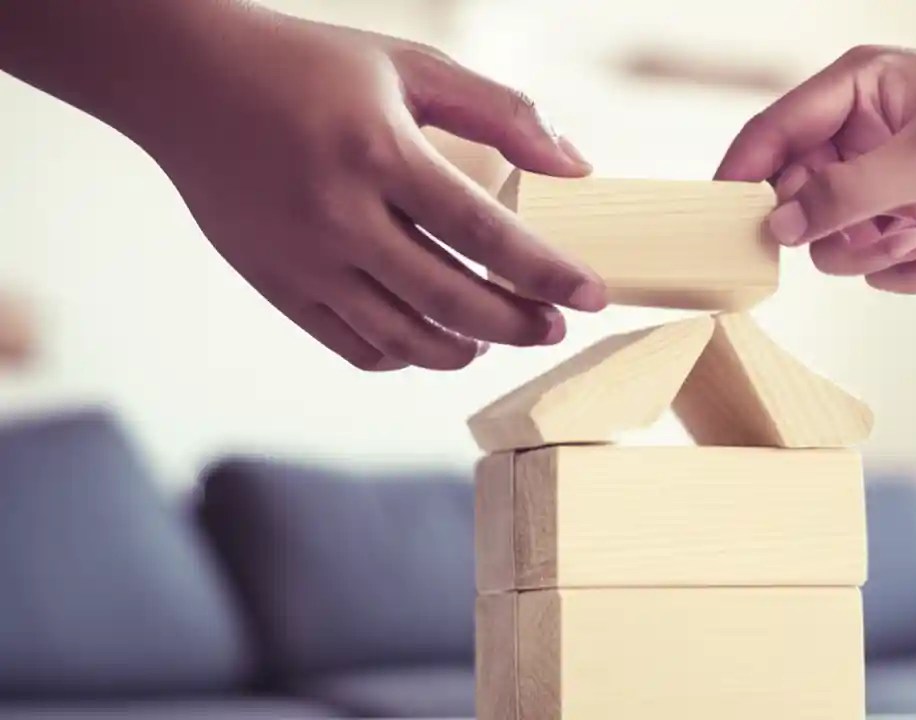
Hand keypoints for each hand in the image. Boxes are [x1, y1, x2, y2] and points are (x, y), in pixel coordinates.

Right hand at [143, 9, 604, 370]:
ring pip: (404, 340)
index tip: (593, 296)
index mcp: (379, 154)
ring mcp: (303, 261)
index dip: (549, 274)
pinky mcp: (276, 286)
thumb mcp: (411, 65)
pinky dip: (404, 355)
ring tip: (494, 335)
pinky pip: (355, 346)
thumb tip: (578, 166)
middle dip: (519, 325)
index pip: (487, 235)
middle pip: (453, 302)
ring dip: (465, 349)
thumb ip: (501, 111)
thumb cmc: (310, 67)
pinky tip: (431, 336)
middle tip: (553, 327)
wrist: (186, 83)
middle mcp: (339, 217)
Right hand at [717, 46, 915, 292]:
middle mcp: (859, 135)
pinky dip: (909, 272)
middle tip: (884, 239)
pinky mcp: (913, 216)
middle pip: (798, 200)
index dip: (743, 179)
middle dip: (835, 232)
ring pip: (835, 241)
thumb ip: (847, 193)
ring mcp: (885, 179)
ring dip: (876, 257)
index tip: (726, 227)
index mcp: (854, 90)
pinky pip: (878, 263)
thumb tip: (780, 226)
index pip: (771, 134)